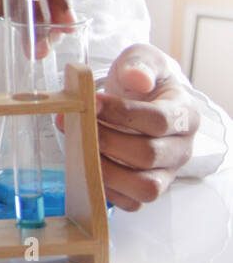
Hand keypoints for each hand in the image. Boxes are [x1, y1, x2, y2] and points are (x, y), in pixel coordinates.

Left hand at [56, 43, 199, 210]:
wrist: (137, 97)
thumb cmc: (140, 80)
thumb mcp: (141, 59)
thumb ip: (139, 64)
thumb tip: (137, 79)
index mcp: (184, 114)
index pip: (158, 120)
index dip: (122, 113)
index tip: (92, 102)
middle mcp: (180, 147)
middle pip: (149, 155)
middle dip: (107, 141)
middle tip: (79, 126)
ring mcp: (166, 172)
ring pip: (146, 188)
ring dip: (107, 170)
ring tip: (82, 149)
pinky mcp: (148, 188)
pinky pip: (132, 202)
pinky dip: (108, 191)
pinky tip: (88, 168)